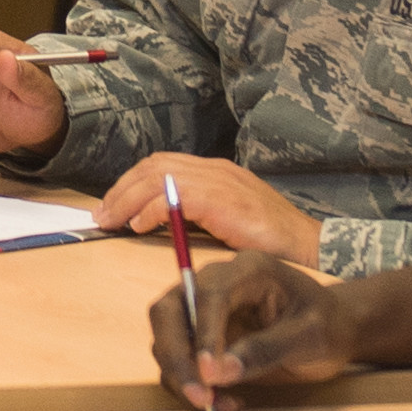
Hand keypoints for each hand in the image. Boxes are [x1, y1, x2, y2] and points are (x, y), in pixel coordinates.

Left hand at [92, 154, 321, 267]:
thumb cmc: (272, 240)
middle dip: (122, 188)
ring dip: (127, 199)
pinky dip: (149, 210)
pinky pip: (172, 198)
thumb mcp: (229, 219)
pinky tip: (138, 226)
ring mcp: (217, 181)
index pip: (162, 164)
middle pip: (153, 165)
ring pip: (157, 178)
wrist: (309, 247)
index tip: (113, 204)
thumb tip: (155, 221)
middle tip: (101, 214)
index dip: (132, 182)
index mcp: (215, 170)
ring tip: (110, 220)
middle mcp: (214, 169)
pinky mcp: (219, 200)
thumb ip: (197, 213)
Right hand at [155, 253, 362, 410]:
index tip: (210, 375)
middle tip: (198, 396)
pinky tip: (225, 403)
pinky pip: (180, 361)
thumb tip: (218, 373)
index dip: (204, 334)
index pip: (208, 295)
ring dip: (181, 376)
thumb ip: (266, 350)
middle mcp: (216, 284)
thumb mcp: (310, 336)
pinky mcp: (202, 337)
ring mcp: (204, 310)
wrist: (337, 330)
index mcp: (248, 270)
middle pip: (169, 311)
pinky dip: (191, 385)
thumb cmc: (329, 325)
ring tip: (217, 406)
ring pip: (167, 338)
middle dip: (176, 356)